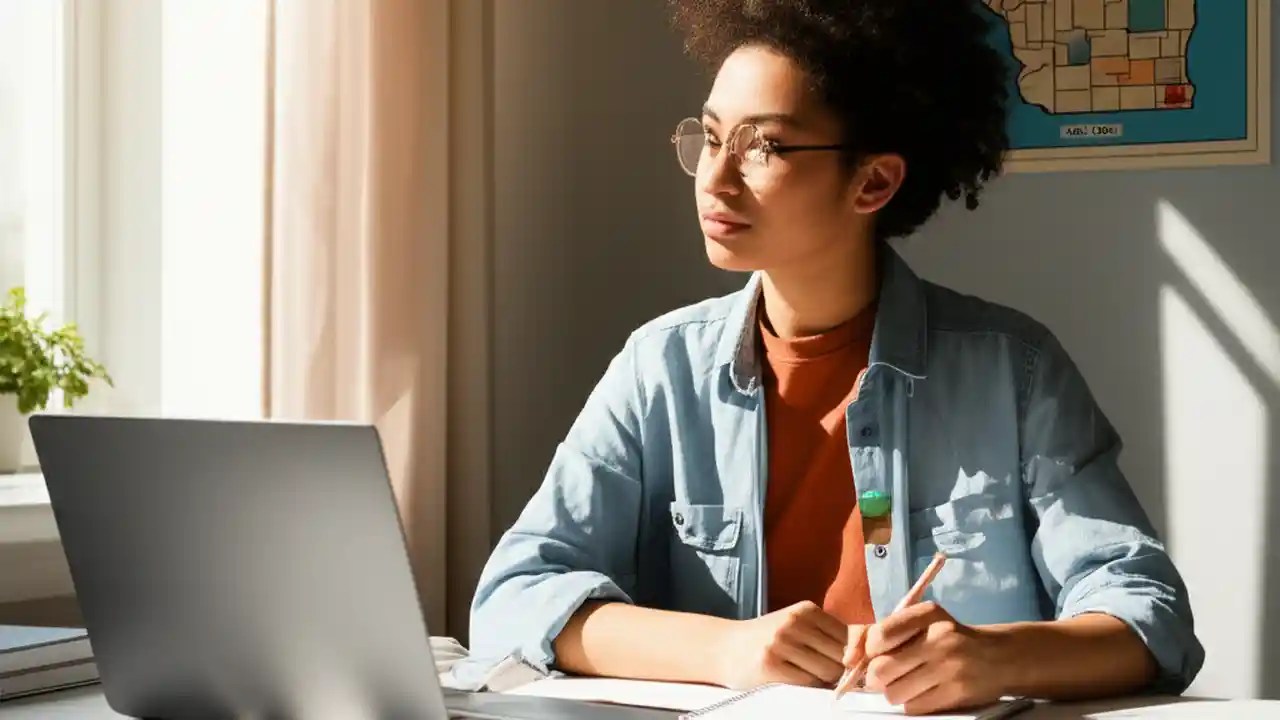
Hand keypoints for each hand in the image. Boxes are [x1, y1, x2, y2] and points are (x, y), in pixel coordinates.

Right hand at [712, 601, 847, 689]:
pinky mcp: (770, 665)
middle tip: (822, 674)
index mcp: (806, 609)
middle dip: (839, 670)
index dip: (852, 655)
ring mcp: (781, 643)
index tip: (845, 665)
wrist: (724, 647)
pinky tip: (792, 680)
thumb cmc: (768, 639)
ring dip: (823, 680)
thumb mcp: (797, 624)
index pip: (849, 636)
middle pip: (841, 656)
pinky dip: (806, 687)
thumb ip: (828, 634)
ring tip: (805, 675)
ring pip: (827, 672)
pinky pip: (807, 683)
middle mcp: (794, 622)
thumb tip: (867, 650)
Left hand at [860, 601, 1006, 714]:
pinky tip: (923, 692)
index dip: (870, 650)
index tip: (874, 654)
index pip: (880, 634)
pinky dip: (911, 703)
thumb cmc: (948, 637)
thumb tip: (850, 657)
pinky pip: (913, 707)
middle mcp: (939, 638)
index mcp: (928, 614)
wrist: (997, 657)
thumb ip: (887, 631)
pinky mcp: (956, 694)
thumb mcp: (923, 622)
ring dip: (894, 691)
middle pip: (882, 669)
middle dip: (876, 677)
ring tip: (907, 683)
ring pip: (894, 692)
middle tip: (882, 676)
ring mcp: (949, 668)